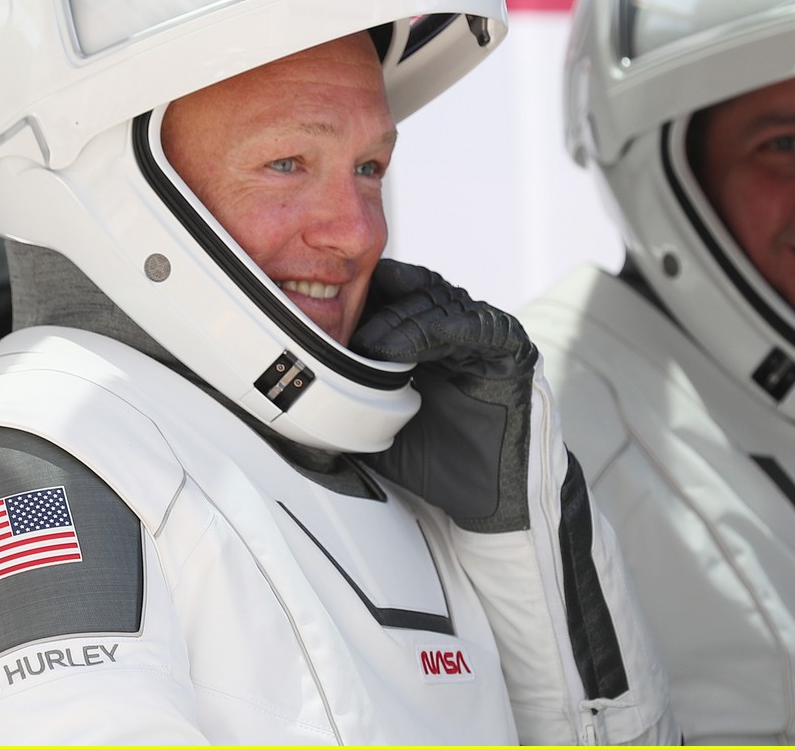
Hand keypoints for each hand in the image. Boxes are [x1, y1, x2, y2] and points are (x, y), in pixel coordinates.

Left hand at [351, 259, 536, 530]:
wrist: (486, 499)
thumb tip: (284, 403)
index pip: (391, 296)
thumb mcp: (374, 428)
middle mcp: (454, 328)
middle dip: (379, 308)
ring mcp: (483, 335)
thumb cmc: (435, 464)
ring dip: (404, 322)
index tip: (326, 312)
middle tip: (347, 335)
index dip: (361, 298)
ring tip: (372, 346)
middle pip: (414, 293)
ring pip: (441, 304)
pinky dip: (446, 329)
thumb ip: (342, 403)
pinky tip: (419, 341)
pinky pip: (478, 326)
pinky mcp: (510, 348)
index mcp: (422, 339)